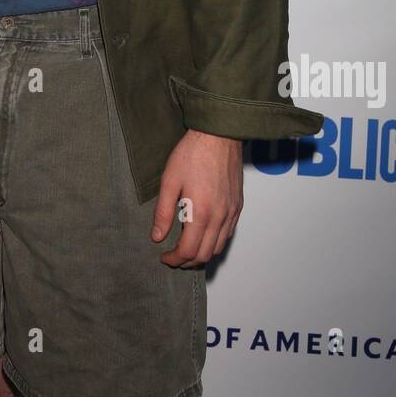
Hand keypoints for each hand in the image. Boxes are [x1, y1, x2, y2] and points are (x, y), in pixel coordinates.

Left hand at [151, 130, 242, 266]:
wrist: (219, 135)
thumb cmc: (193, 154)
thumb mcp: (169, 181)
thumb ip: (163, 212)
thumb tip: (157, 236)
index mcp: (201, 212)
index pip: (188, 251)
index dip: (174, 259)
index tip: (164, 256)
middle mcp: (220, 217)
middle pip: (204, 255)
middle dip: (186, 261)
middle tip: (173, 256)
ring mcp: (232, 212)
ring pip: (218, 247)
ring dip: (202, 254)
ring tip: (187, 249)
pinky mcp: (238, 206)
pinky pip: (228, 234)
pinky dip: (215, 242)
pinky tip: (204, 235)